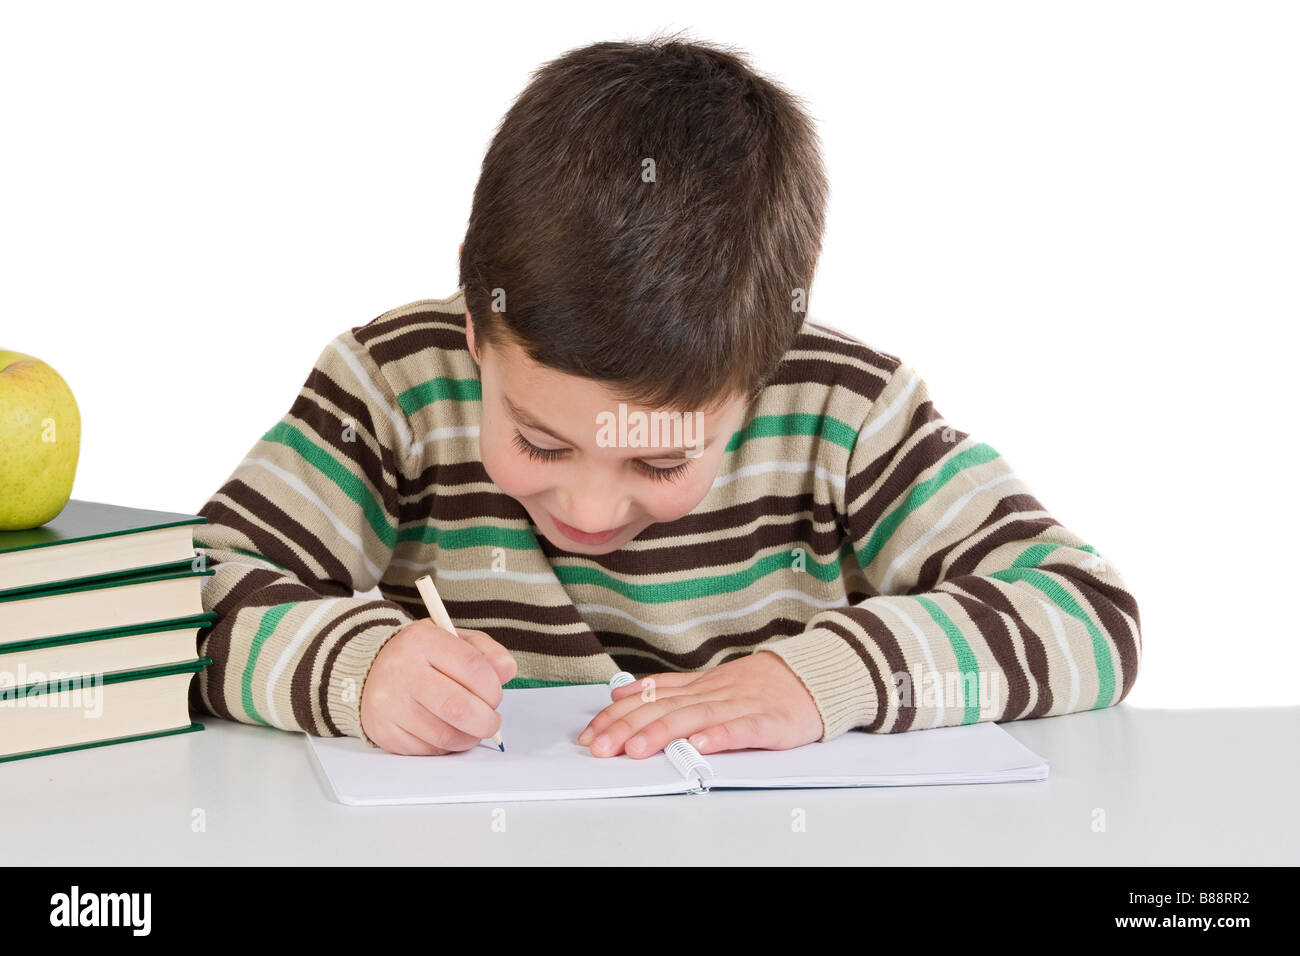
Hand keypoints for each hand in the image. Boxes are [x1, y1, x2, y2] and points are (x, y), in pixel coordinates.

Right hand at [359, 619, 516, 754]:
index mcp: (421, 640)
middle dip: (486, 721)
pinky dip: (446, 747)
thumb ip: (486, 652)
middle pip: (458, 708)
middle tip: (491, 721)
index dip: (493, 688)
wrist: (371, 671)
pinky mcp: (383, 731)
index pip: (472, 667)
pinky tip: (446, 731)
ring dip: (469, 737)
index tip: (496, 696)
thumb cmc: (422, 657)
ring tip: (471, 727)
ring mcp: (388, 704)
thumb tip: (507, 671)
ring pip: (445, 736)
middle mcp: (401, 670)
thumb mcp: (454, 640)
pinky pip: (428, 750)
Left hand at [576, 651, 823, 758]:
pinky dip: (720, 736)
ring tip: (636, 750)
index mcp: (696, 688)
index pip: (648, 700)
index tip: (589, 734)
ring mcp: (740, 706)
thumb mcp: (707, 682)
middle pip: (665, 710)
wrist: (811, 676)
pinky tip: (700, 746)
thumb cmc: (758, 685)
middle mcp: (712, 694)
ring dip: (663, 733)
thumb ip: (666, 689)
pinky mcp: (768, 722)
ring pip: (695, 718)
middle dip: (628, 729)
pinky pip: (742, 729)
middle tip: (601, 748)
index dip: (617, 717)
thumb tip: (621, 694)